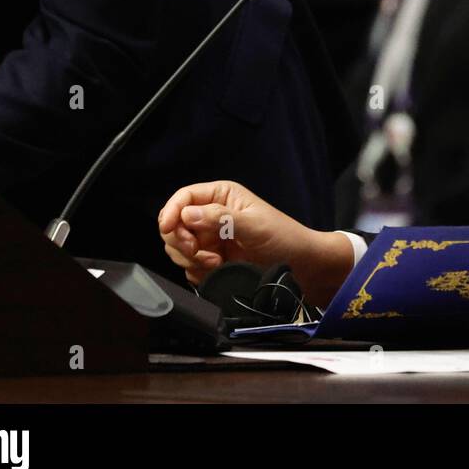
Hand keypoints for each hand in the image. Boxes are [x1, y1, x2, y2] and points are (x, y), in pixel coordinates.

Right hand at [157, 181, 352, 303]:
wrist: (299, 266)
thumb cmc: (283, 238)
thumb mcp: (253, 225)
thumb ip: (220, 218)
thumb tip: (186, 214)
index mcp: (221, 196)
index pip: (183, 198)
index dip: (170, 212)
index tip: (168, 229)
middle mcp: (211, 215)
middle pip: (174, 225)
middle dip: (183, 242)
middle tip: (203, 254)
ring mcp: (209, 239)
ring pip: (177, 248)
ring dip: (191, 260)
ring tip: (217, 264)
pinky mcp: (210, 260)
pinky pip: (188, 267)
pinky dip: (197, 272)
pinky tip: (218, 271)